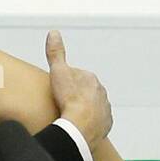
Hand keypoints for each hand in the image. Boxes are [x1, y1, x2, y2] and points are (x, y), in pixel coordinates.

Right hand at [45, 30, 111, 148]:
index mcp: (91, 78)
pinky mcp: (105, 124)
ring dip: (84, 110)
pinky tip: (79, 127)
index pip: (77, 77)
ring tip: (70, 117)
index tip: (58, 91)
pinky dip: (90, 124)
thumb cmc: (69, 100)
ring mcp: (105, 109)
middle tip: (63, 105)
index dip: (66, 83)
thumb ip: (56, 53)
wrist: (80, 127)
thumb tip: (54, 33)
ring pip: (93, 107)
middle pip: (86, 92)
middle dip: (77, 96)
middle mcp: (101, 92)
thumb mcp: (58, 72)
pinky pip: (98, 122)